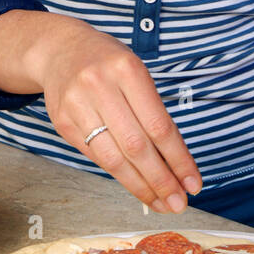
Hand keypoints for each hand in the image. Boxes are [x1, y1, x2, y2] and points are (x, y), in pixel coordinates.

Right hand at [34, 15, 201, 212]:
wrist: (60, 50)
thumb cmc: (109, 63)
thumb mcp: (136, 72)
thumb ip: (153, 111)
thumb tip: (176, 163)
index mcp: (127, 70)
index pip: (159, 126)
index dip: (178, 159)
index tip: (193, 183)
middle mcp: (100, 86)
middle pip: (137, 146)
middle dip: (161, 180)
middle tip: (179, 203)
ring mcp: (77, 105)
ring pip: (114, 158)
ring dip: (141, 186)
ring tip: (162, 203)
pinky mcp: (63, 123)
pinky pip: (96, 157)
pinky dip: (119, 174)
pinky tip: (136, 185)